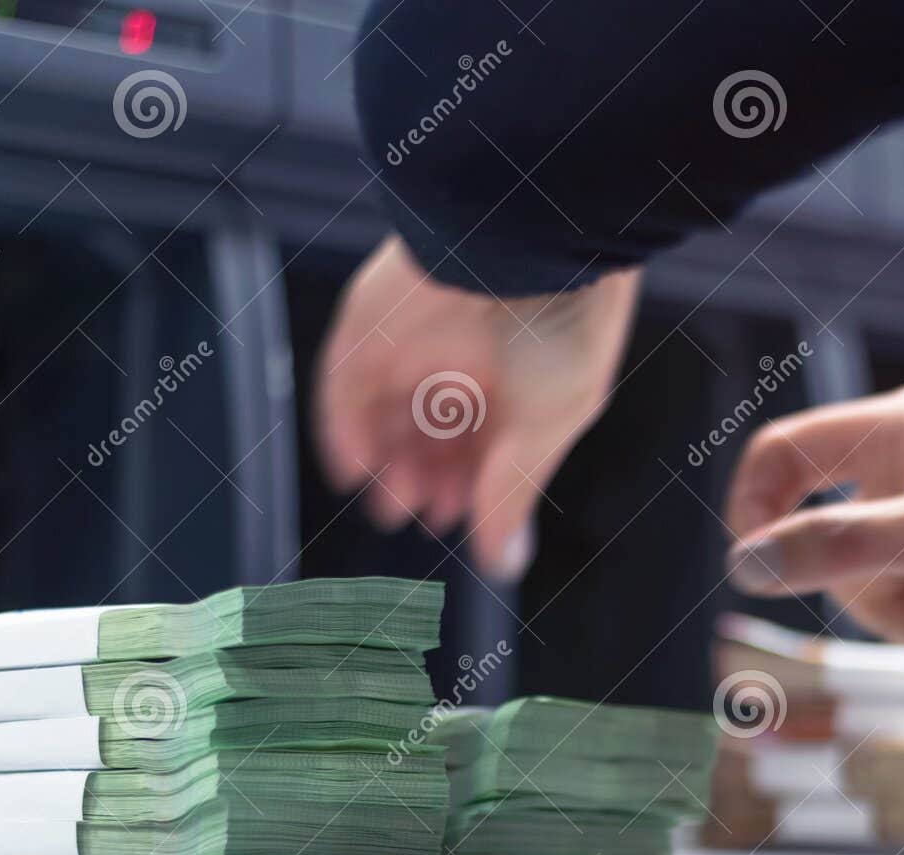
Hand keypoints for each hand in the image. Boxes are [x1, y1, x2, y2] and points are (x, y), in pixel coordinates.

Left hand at [312, 235, 640, 579]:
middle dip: (427, 478)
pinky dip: (344, 432)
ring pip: (385, 414)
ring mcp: (413, 340)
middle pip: (431, 430)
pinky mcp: (368, 325)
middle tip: (421, 513)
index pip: (481, 440)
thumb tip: (503, 564)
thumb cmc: (561, 331)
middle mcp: (463, 358)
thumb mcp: (546, 430)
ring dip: (387, 464)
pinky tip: (353, 471)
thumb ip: (510, 497)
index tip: (458, 517)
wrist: (524, 241)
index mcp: (517, 377)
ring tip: (392, 503)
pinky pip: (342, 386)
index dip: (468, 484)